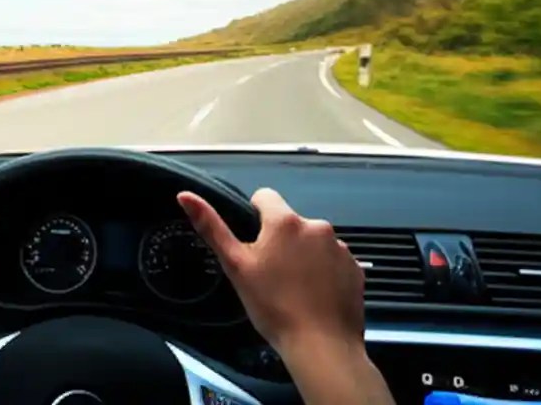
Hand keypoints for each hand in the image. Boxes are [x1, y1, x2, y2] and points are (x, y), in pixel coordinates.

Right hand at [179, 188, 393, 404]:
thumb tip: (184, 195)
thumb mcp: (236, 267)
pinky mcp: (355, 269)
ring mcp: (341, 247)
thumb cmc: (273, 306)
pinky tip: (316, 295)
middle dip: (280, 240)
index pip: (264, 197)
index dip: (254, 217)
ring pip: (312, 242)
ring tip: (295, 288)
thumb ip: (211, 228)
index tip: (253, 246)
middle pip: (289, 222)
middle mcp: (317, 226)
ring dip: (303, 255)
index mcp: (285, 221)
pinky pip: (334, 261)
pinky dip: (324, 272)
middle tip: (271, 274)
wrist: (321, 345)